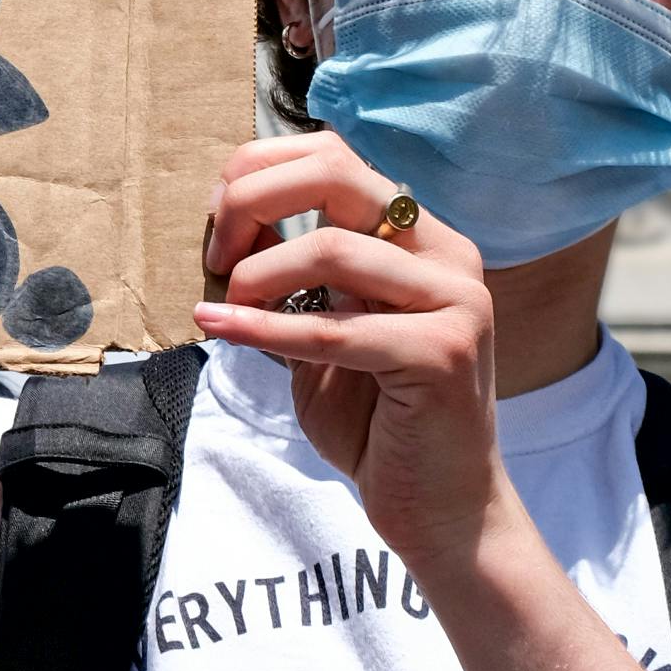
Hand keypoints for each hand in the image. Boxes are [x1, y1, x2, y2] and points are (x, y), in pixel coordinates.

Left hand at [195, 131, 512, 580]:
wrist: (440, 511)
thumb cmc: (376, 423)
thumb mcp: (322, 330)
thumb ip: (291, 275)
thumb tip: (231, 218)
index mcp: (422, 237)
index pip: (333, 158)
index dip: (260, 176)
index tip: (219, 227)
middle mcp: (447, 254)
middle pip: (335, 174)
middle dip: (253, 200)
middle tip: (215, 253)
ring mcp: (455, 300)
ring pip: (330, 248)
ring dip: (257, 275)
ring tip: (225, 306)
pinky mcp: (444, 353)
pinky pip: (334, 327)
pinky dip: (265, 327)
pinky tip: (222, 326)